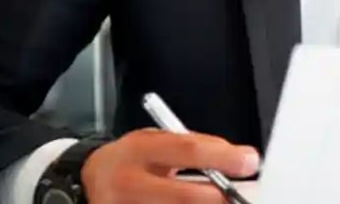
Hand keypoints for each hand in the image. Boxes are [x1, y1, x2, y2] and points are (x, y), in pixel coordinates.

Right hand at [81, 128, 259, 202]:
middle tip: (240, 196)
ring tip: (220, 200)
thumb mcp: (156, 141)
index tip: (250, 161)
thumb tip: (241, 160)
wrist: (88, 182)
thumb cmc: (133, 160)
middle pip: (184, 197)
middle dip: (220, 197)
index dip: (223, 157)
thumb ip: (196, 147)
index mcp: (137, 150)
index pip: (187, 150)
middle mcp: (126, 184)